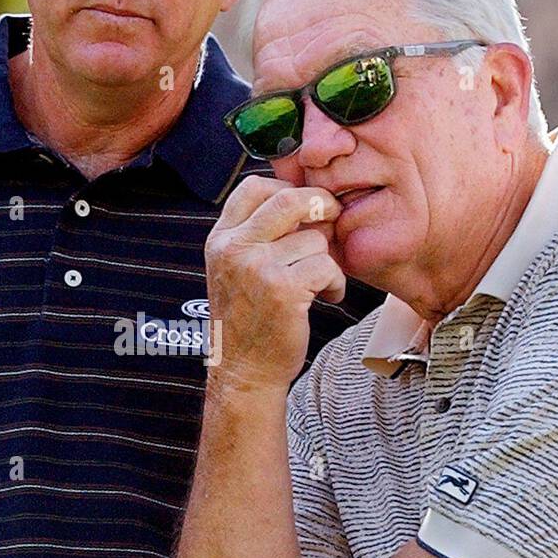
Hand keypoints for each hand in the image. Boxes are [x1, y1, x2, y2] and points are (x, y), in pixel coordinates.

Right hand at [205, 176, 345, 392]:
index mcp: (221, 239)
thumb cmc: (247, 321)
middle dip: (321, 206)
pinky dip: (336, 283)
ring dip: (328, 260)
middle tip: (332, 220)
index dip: (288, 189)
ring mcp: (256, 268)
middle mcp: (234, 249)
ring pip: (315, 239)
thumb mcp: (235, 270)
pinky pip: (327, 267)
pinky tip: (327, 297)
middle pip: (289, 199)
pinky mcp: (282, 290)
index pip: (254, 186)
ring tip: (320, 283)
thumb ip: (256, 235)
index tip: (305, 208)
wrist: (244, 371)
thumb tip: (305, 199)